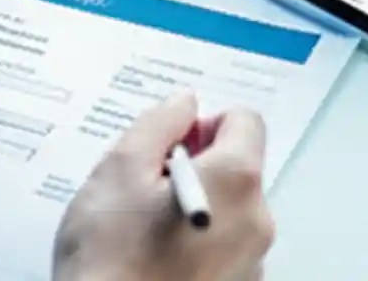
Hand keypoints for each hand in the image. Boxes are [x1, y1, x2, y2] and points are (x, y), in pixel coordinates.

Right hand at [53, 92, 274, 280]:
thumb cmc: (110, 260)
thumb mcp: (118, 169)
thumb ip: (157, 123)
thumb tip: (182, 105)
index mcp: (235, 181)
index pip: (244, 121)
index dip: (202, 124)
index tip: (169, 146)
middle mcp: (256, 221)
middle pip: (236, 167)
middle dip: (194, 167)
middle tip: (144, 190)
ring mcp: (251, 262)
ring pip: (228, 209)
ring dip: (193, 206)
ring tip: (145, 229)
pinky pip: (223, 247)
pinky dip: (196, 242)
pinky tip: (156, 257)